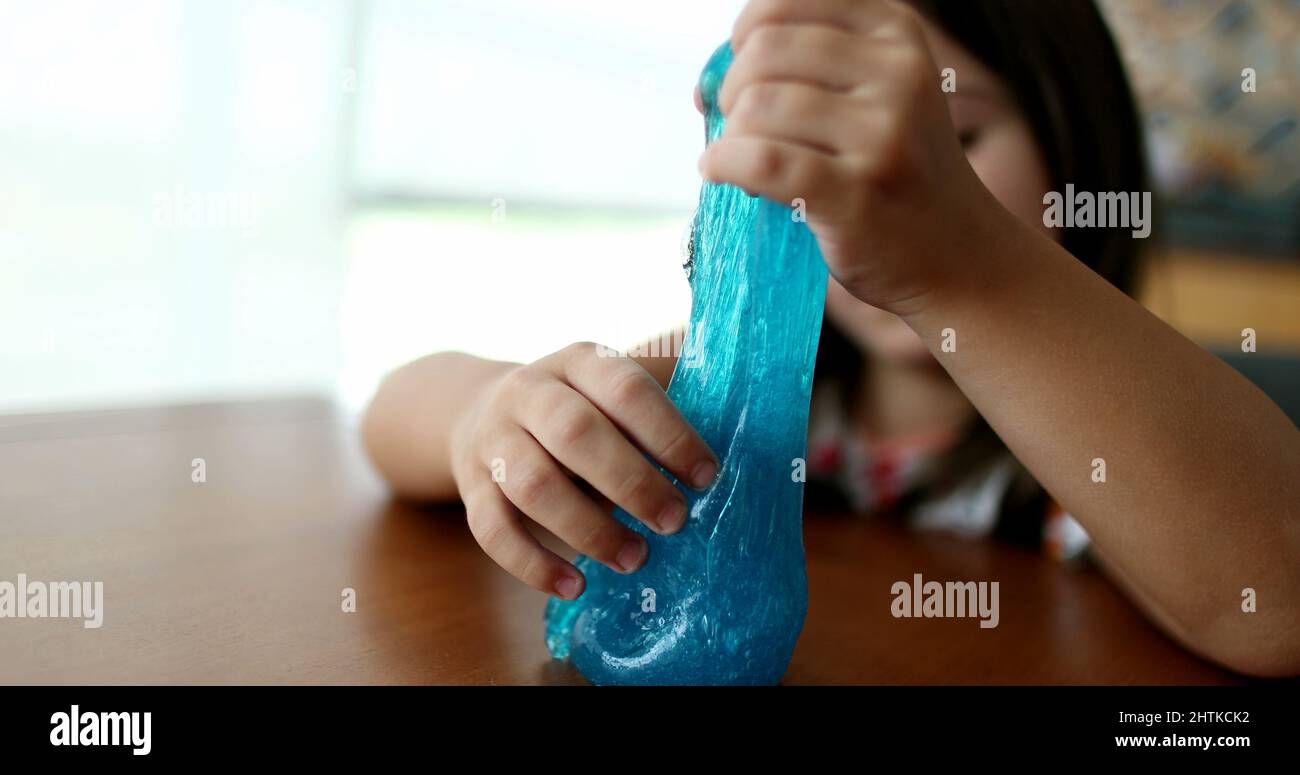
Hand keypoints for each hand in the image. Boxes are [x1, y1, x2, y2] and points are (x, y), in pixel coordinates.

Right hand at [449, 343, 718, 598]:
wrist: (477, 409)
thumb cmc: (577, 406)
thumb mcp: (612, 388)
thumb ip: (665, 406)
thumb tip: (751, 435)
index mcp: (579, 361)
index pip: (625, 389)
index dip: (669, 433)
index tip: (707, 476)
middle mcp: (530, 393)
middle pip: (575, 435)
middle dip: (632, 483)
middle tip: (676, 522)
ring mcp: (494, 439)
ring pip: (533, 485)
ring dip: (588, 529)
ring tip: (635, 558)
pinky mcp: (472, 487)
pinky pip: (491, 531)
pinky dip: (533, 564)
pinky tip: (574, 586)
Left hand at [701, 0, 1001, 315]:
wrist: (959, 256)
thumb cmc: (898, 174)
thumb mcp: (880, 95)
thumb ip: (811, 69)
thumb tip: (707, 82)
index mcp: (897, 33)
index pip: (788, 2)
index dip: (745, 33)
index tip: (743, 72)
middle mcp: (899, 74)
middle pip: (766, 50)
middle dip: (732, 88)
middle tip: (741, 127)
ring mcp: (883, 136)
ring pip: (758, 107)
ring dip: (732, 136)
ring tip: (746, 161)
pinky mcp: (857, 195)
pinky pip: (762, 163)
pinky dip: (725, 164)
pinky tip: (720, 171)